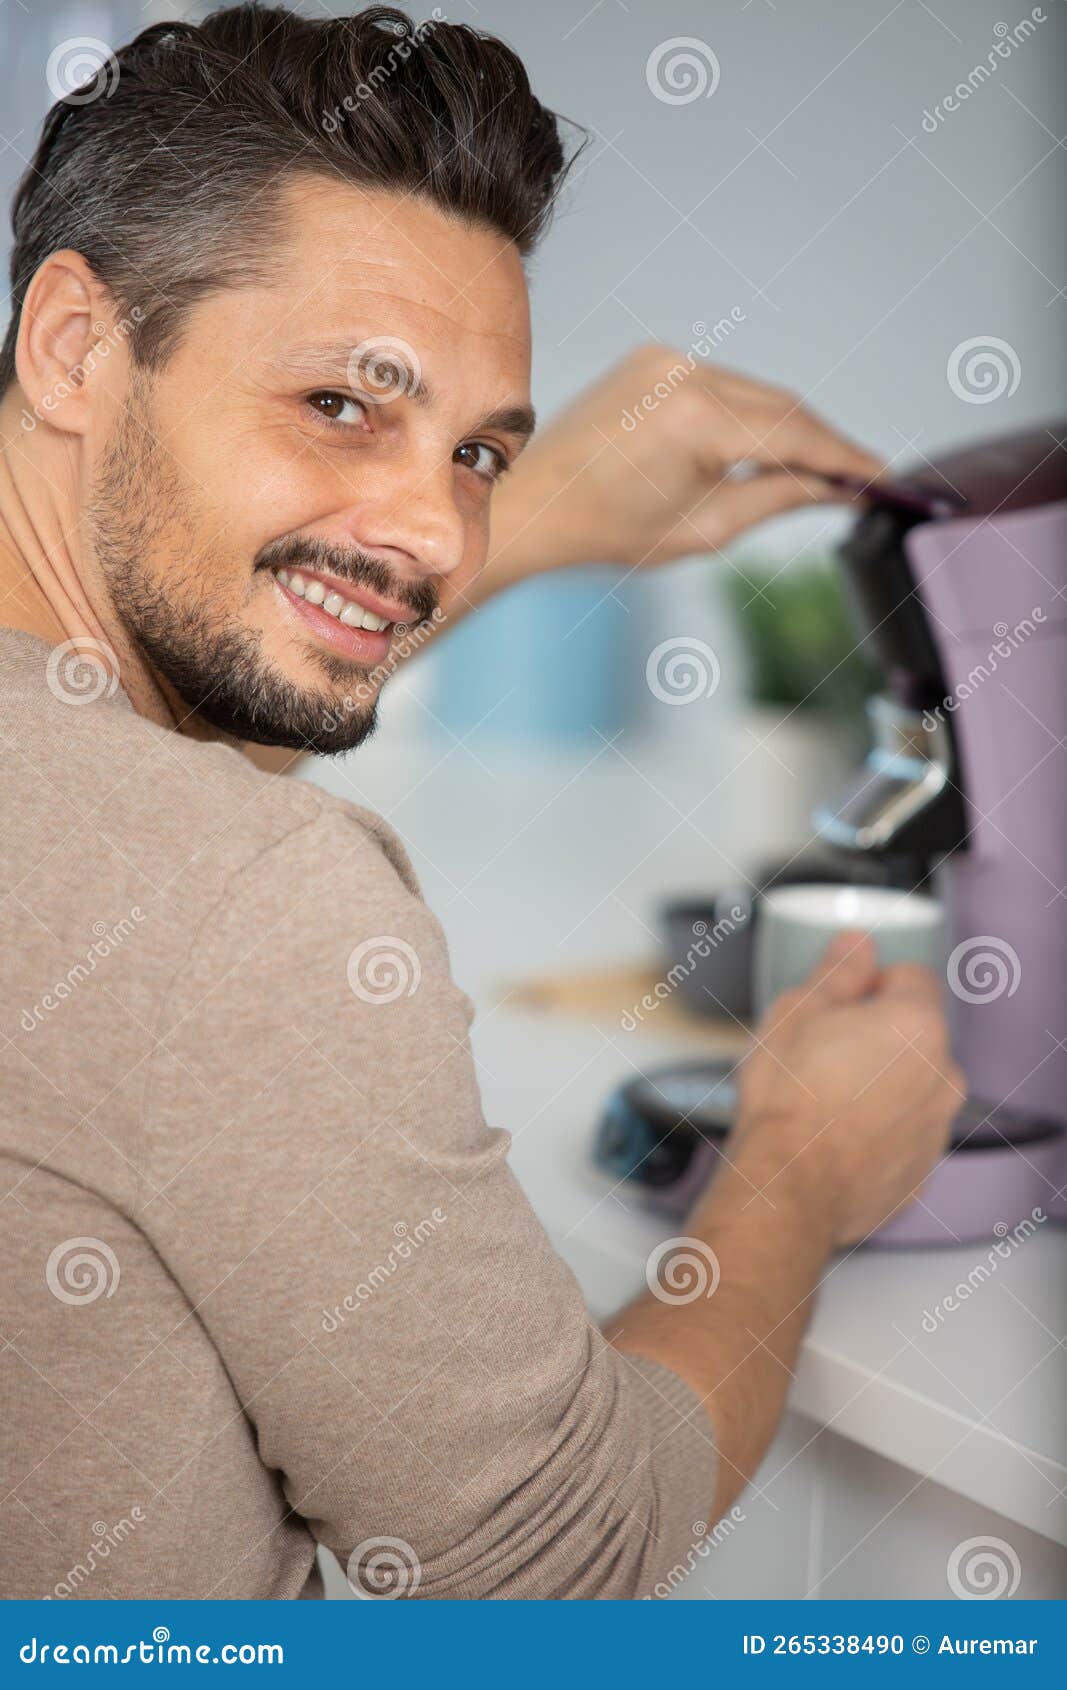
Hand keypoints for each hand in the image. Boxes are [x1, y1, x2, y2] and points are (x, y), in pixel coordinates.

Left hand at [488, 344, 884, 580]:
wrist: (536, 504)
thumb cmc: (607, 528)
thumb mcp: (706, 527)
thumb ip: (780, 498)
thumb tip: (837, 489)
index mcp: (696, 421)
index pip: (797, 435)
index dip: (846, 458)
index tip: (881, 476)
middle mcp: (684, 375)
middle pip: (784, 406)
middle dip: (824, 443)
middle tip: (859, 478)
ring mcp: (666, 359)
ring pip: (756, 392)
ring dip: (789, 428)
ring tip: (816, 470)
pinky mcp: (653, 358)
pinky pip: (723, 384)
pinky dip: (749, 412)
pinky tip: (764, 446)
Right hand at [734, 933, 965, 1245]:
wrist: (789, 1186)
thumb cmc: (789, 1101)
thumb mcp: (797, 1012)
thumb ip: (837, 972)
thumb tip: (856, 945)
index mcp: (917, 1025)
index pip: (911, 976)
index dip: (870, 984)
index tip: (839, 1005)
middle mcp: (943, 1074)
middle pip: (915, 1033)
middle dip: (877, 1035)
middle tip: (824, 1053)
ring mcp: (937, 1126)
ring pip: (913, 1084)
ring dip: (882, 1082)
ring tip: (827, 1099)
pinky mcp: (923, 1168)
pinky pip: (905, 1131)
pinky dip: (881, 1129)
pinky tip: (837, 1136)